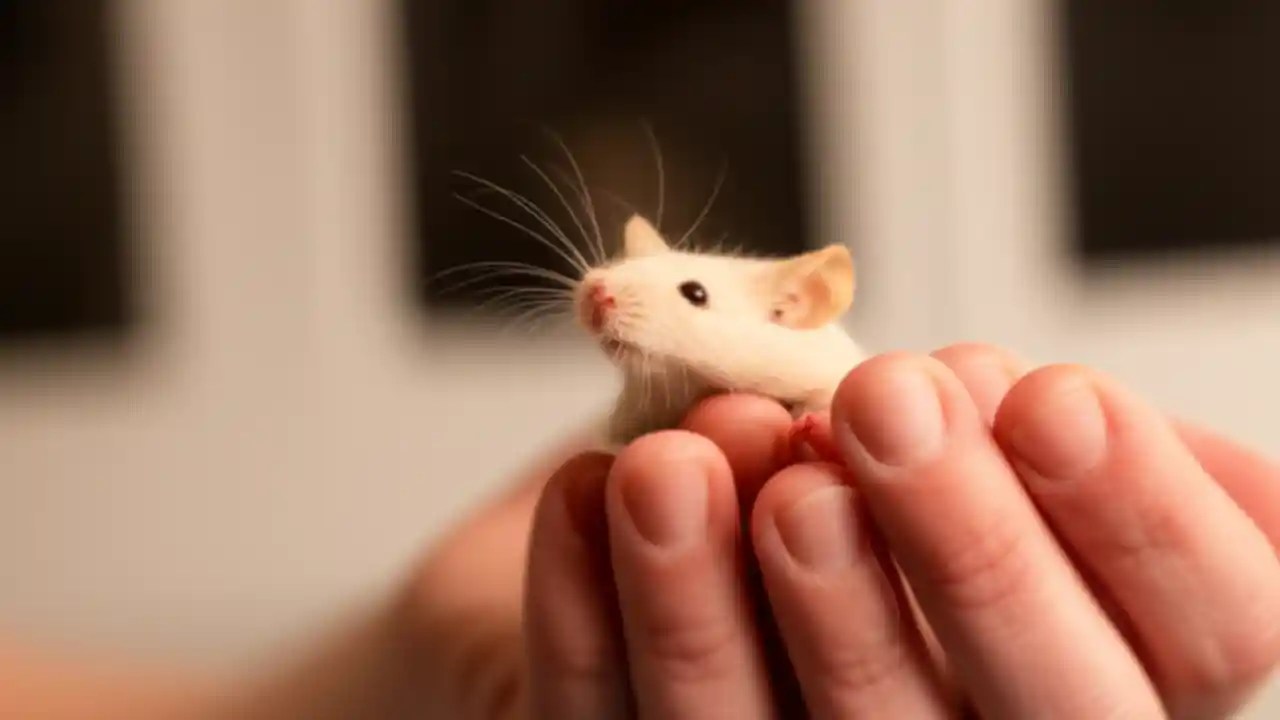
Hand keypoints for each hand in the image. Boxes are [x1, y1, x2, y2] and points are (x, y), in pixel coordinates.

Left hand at [523, 344, 1279, 718]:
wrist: (679, 521)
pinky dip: (590, 603)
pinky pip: (612, 719)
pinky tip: (592, 492)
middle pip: (1043, 712)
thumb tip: (1035, 398)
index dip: (1140, 517)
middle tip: (886, 405)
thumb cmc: (840, 472)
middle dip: (970, 548)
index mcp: (1104, 663)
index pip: (1202, 632)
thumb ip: (1020, 432)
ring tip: (684, 461)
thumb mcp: (957, 435)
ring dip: (734, 591)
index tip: (1052, 396)